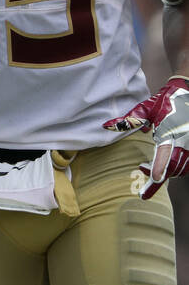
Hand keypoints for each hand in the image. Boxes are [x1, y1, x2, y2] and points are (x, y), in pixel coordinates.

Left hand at [105, 76, 188, 198]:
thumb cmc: (165, 102)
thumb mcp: (145, 109)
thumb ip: (127, 120)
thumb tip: (105, 126)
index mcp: (169, 133)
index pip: (164, 156)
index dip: (158, 170)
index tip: (151, 182)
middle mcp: (183, 142)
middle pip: (172, 168)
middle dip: (157, 175)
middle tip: (139, 172)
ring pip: (180, 168)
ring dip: (165, 172)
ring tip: (145, 168)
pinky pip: (186, 164)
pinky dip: (174, 167)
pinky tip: (162, 164)